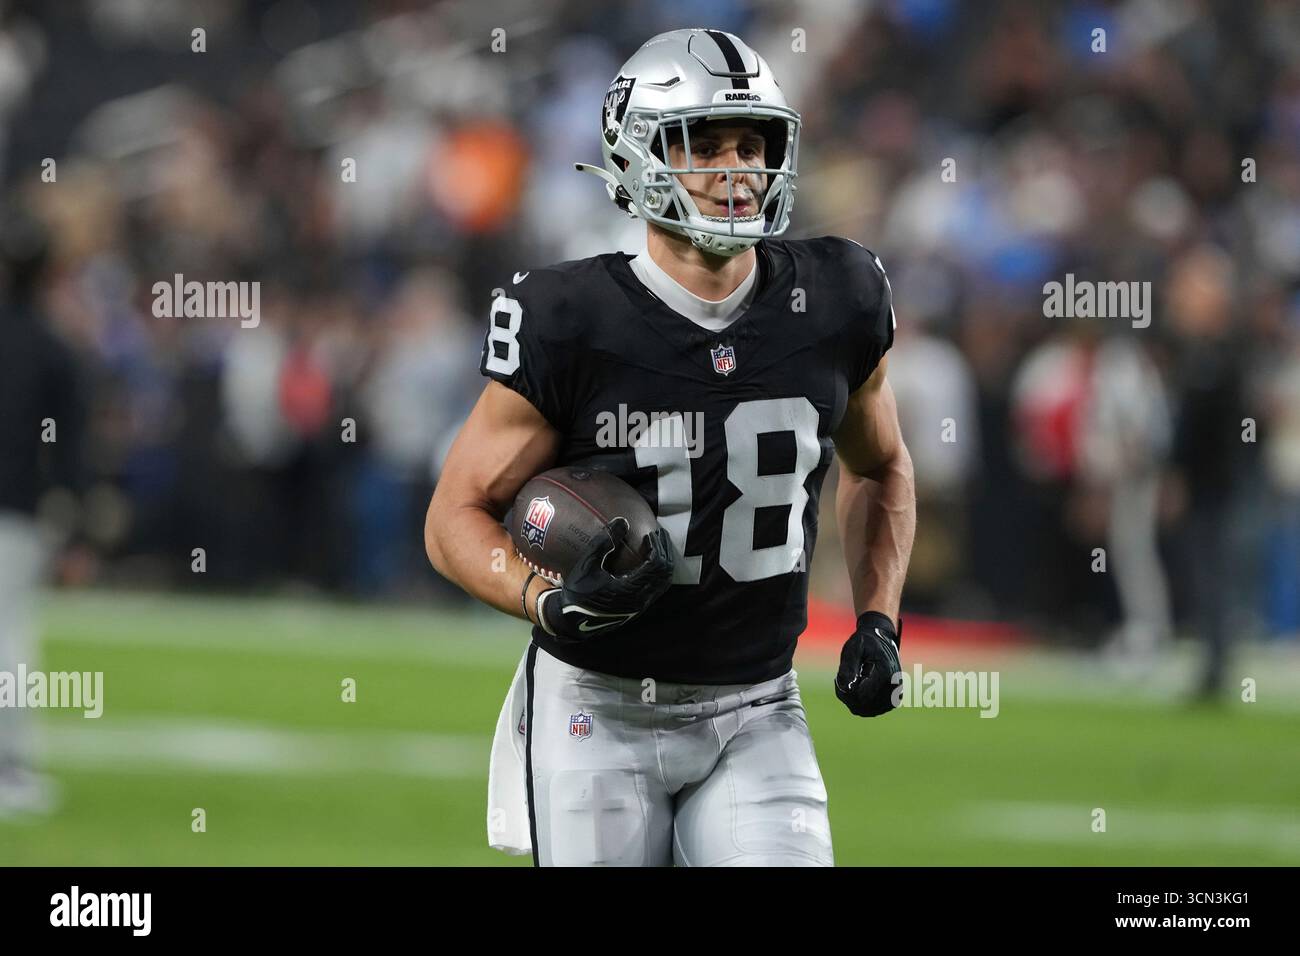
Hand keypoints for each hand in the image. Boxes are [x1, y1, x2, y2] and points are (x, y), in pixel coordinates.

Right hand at [537, 519, 673, 640]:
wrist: (574, 620)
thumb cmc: (578, 592)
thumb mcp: (586, 565)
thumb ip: (604, 543)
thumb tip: (622, 521)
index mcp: (629, 589)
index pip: (655, 565)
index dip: (656, 547)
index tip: (649, 533)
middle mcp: (640, 599)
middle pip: (665, 572)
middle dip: (665, 550)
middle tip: (659, 533)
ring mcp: (641, 605)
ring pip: (664, 581)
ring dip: (665, 561)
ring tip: (659, 545)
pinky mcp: (639, 607)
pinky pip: (658, 588)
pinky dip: (660, 572)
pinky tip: (653, 561)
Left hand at [834, 611, 901, 717]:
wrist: (882, 641)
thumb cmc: (866, 643)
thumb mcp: (854, 647)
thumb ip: (848, 666)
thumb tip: (845, 687)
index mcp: (886, 673)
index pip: (861, 696)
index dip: (845, 690)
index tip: (838, 677)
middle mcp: (894, 688)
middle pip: (861, 705)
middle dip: (846, 695)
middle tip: (840, 678)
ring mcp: (893, 697)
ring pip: (863, 710)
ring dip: (851, 699)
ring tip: (849, 680)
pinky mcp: (890, 703)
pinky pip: (867, 710)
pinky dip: (858, 702)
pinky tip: (856, 687)